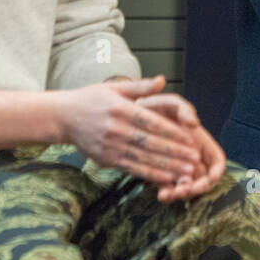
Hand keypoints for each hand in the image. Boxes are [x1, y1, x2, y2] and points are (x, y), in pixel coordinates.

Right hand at [56, 75, 201, 186]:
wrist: (63, 117)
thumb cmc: (91, 99)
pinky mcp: (106, 159)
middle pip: (150, 143)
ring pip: (143, 159)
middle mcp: (115, 129)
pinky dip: (150, 174)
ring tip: (187, 172)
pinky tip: (166, 178)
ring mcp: (110, 146)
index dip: (172, 132)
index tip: (191, 139)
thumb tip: (162, 80)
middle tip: (196, 159)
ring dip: (167, 167)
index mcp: (120, 109)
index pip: (151, 122)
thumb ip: (140, 87)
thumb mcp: (113, 87)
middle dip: (175, 153)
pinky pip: (132, 168)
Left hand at [132, 89, 226, 202]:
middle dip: (198, 187)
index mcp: (199, 141)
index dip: (217, 171)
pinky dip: (167, 193)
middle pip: (203, 178)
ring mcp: (176, 166)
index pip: (216, 160)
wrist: (129, 116)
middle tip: (188, 189)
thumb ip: (184, 108)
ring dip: (182, 193)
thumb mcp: (170, 102)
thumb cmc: (153, 107)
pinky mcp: (161, 173)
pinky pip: (168, 187)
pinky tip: (162, 195)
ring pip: (186, 186)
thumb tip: (194, 123)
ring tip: (173, 194)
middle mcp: (190, 156)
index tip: (211, 178)